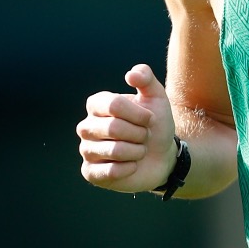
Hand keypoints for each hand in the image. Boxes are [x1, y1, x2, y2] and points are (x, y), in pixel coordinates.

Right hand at [77, 64, 177, 191]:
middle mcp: (86, 126)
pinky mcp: (90, 172)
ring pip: (114, 151)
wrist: (162, 156)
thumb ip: (145, 78)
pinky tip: (132, 165)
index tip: (150, 119)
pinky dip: (129, 168)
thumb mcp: (156, 98)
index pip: (114, 105)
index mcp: (97, 105)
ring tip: (139, 150)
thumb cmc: (155, 125)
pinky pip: (110, 172)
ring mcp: (86, 150)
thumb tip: (130, 75)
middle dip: (139, 134)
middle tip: (144, 137)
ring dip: (137, 151)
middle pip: (113, 128)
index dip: (139, 114)